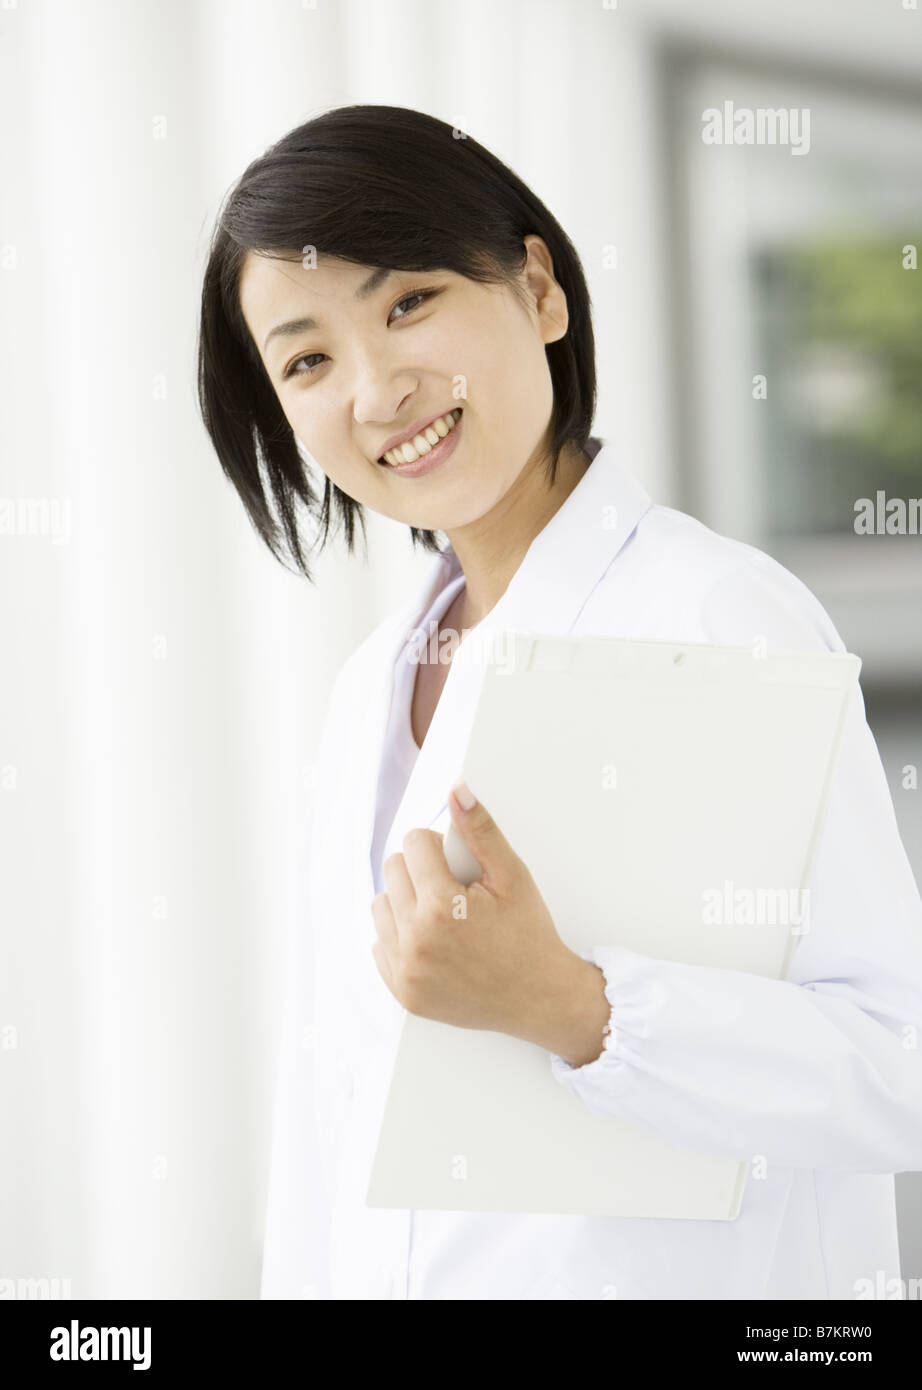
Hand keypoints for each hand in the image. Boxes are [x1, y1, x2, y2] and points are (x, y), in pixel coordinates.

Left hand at [370, 780, 580, 1041]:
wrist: (539, 998)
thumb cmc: (529, 935)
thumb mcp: (512, 876)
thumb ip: (480, 831)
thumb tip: (457, 790)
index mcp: (441, 907)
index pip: (414, 843)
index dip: (440, 847)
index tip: (461, 867)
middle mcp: (415, 940)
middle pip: (393, 869)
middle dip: (422, 871)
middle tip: (454, 890)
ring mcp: (405, 971)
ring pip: (382, 905)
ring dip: (407, 902)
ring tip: (442, 916)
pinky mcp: (401, 992)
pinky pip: (380, 944)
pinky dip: (402, 937)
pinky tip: (434, 942)